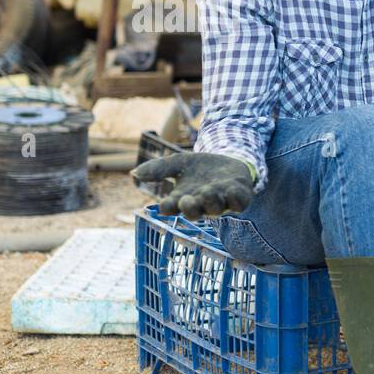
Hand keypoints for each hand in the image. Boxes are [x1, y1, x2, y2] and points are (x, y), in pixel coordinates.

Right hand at [131, 152, 254, 220]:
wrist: (227, 160)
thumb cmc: (199, 167)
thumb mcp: (178, 163)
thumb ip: (158, 168)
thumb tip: (134, 173)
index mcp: (182, 199)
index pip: (171, 208)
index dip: (168, 207)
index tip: (166, 203)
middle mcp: (201, 204)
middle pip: (193, 213)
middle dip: (190, 208)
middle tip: (187, 200)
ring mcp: (221, 202)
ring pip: (216, 209)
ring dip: (211, 201)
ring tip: (207, 190)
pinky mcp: (239, 198)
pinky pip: (239, 203)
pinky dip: (235, 197)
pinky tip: (231, 187)